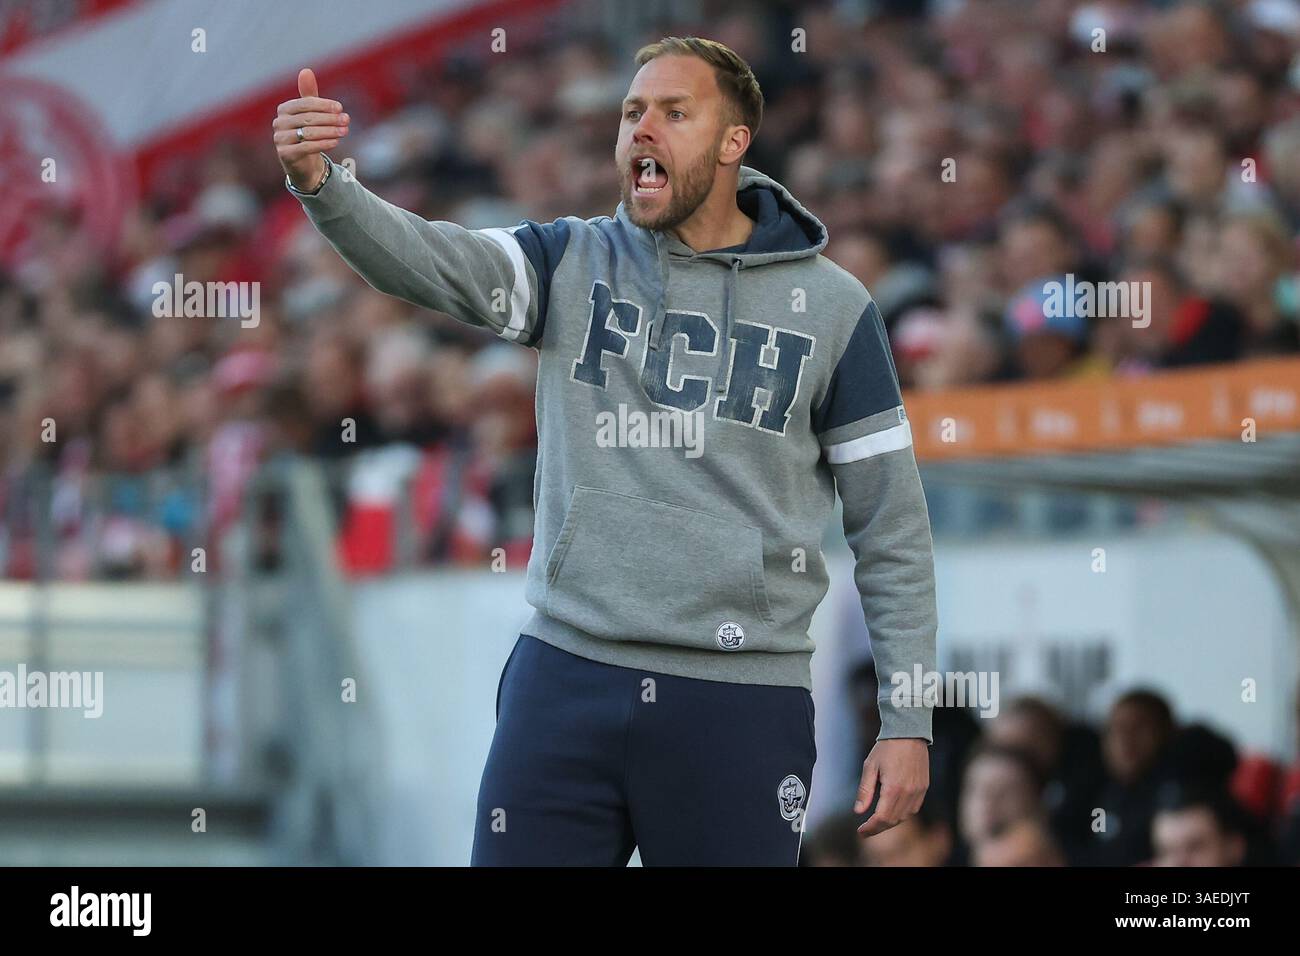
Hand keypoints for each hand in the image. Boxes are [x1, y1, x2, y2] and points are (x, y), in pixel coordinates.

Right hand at [274, 68, 349, 190]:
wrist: (303, 164)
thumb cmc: (307, 134)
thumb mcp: (310, 114)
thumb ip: (309, 95)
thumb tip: (306, 70)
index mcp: (284, 110)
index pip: (305, 104)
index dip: (324, 105)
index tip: (340, 108)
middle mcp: (278, 123)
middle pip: (308, 118)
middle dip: (330, 119)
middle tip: (347, 120)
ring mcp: (280, 139)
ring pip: (308, 133)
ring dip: (329, 131)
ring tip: (345, 131)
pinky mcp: (285, 154)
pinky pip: (307, 147)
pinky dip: (323, 143)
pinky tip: (336, 142)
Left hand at [854, 737, 928, 836]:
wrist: (909, 733)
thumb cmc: (887, 747)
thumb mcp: (870, 766)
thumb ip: (864, 791)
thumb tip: (858, 811)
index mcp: (893, 788)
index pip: (882, 818)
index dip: (871, 828)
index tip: (861, 832)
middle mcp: (908, 793)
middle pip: (893, 820)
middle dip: (878, 828)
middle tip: (866, 829)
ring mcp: (919, 791)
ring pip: (904, 816)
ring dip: (890, 822)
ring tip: (877, 821)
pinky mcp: (924, 787)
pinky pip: (913, 808)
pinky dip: (902, 814)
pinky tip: (892, 811)